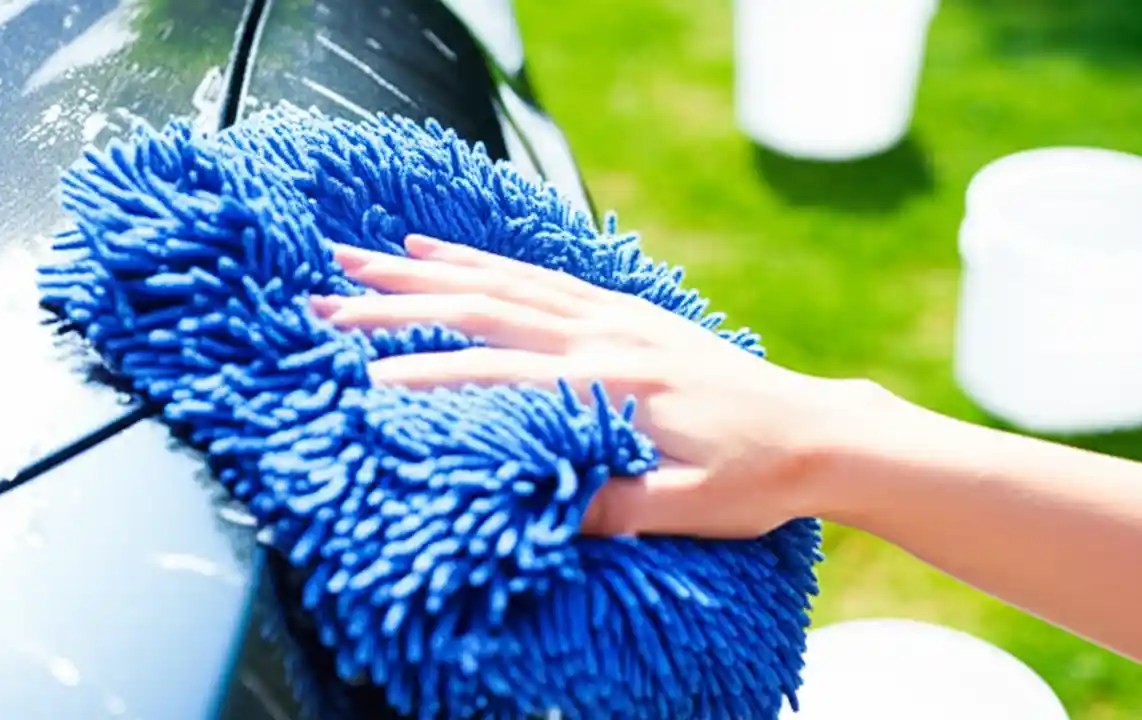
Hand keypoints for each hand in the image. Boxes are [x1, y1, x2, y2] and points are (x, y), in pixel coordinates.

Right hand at [310, 235, 892, 538]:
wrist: (815, 432)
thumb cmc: (753, 478)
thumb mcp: (685, 509)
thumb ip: (610, 504)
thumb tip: (532, 505)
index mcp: (608, 381)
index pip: (494, 369)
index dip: (423, 372)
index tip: (357, 376)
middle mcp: (602, 335)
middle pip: (482, 307)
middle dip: (398, 303)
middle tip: (326, 298)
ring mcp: (614, 316)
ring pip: (506, 281)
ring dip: (432, 270)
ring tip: (367, 256)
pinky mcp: (626, 312)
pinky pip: (544, 275)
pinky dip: (491, 261)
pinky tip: (456, 256)